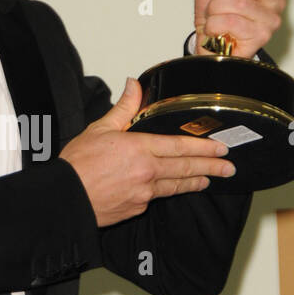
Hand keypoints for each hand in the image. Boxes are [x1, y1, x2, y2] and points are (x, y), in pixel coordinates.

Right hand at [59, 78, 235, 226]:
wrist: (64, 199)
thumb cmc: (77, 165)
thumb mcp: (99, 129)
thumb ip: (123, 108)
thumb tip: (134, 86)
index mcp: (139, 149)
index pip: (180, 147)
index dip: (204, 148)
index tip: (221, 148)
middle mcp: (146, 173)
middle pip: (186, 169)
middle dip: (211, 167)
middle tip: (229, 167)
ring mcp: (143, 194)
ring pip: (175, 187)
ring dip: (195, 182)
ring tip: (209, 180)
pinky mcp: (136, 208)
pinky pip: (156, 198)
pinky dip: (168, 193)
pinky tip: (174, 190)